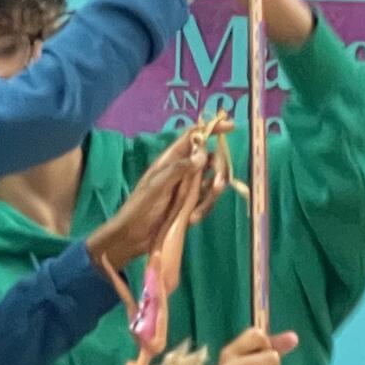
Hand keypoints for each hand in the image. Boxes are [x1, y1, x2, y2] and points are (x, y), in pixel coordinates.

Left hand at [86, 130, 222, 272]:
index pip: (194, 136)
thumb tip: (202, 153)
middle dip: (218, 170)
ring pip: (212, 182)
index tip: (231, 127)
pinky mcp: (191, 205)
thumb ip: (179, 169)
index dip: (211, 129)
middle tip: (217, 185)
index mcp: (171, 159)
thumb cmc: (140, 208)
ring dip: (210, 196)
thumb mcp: (157, 186)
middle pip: (210, 159)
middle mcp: (182, 170)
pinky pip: (206, 201)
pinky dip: (203, 210)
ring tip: (196, 212)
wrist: (133, 237)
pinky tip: (191, 220)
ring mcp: (188, 188)